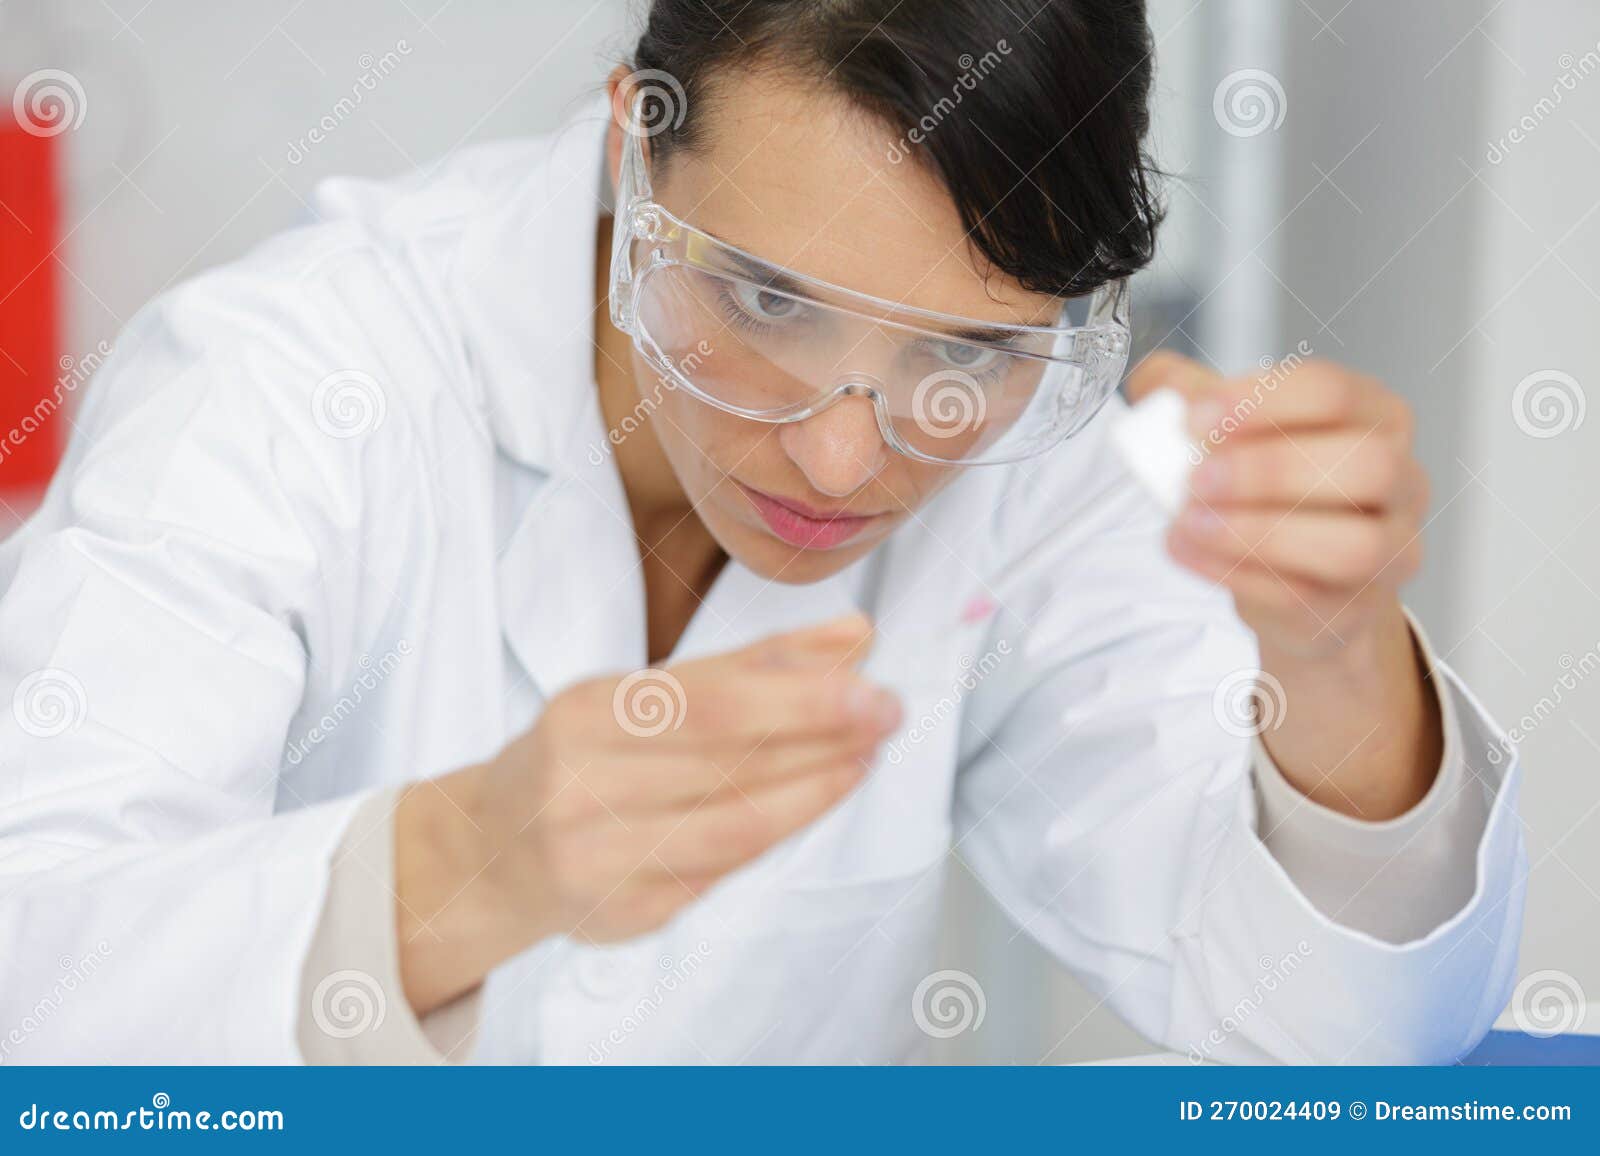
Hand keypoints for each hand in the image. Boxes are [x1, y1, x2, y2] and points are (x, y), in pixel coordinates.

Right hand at [394, 613, 899, 1012]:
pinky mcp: (618, 914)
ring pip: (730, 825)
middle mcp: (581, 785)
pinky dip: (773, 833)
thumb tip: (855, 636)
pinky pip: (717, 873)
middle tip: (886, 716)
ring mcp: (595, 858)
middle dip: (819, 737)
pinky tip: (812, 802)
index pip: (709, 700)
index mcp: (586, 714)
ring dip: (811, 791)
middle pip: (724, 761)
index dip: (798, 696)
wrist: (491, 851)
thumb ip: (754, 665)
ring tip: (861, 760)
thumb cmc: (587, 758)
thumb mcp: (648, 696)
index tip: (868, 684)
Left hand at [1125, 351, 1440, 818]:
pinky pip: (1304, 597)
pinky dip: (1234, 572)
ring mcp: (1388, 550)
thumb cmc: (1277, 490)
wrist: (1303, 582)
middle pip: (1366, 466)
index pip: (1335, 393)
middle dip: (1271, 470)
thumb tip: (1152, 382)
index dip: (1261, 401)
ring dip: (1260, 531)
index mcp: (1375, 417)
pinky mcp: (1351, 608)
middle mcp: (1400, 480)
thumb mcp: (1236, 431)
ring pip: (1354, 545)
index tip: (1194, 418)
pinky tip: (1187, 550)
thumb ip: (1190, 394)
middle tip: (1197, 477)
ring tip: (1190, 520)